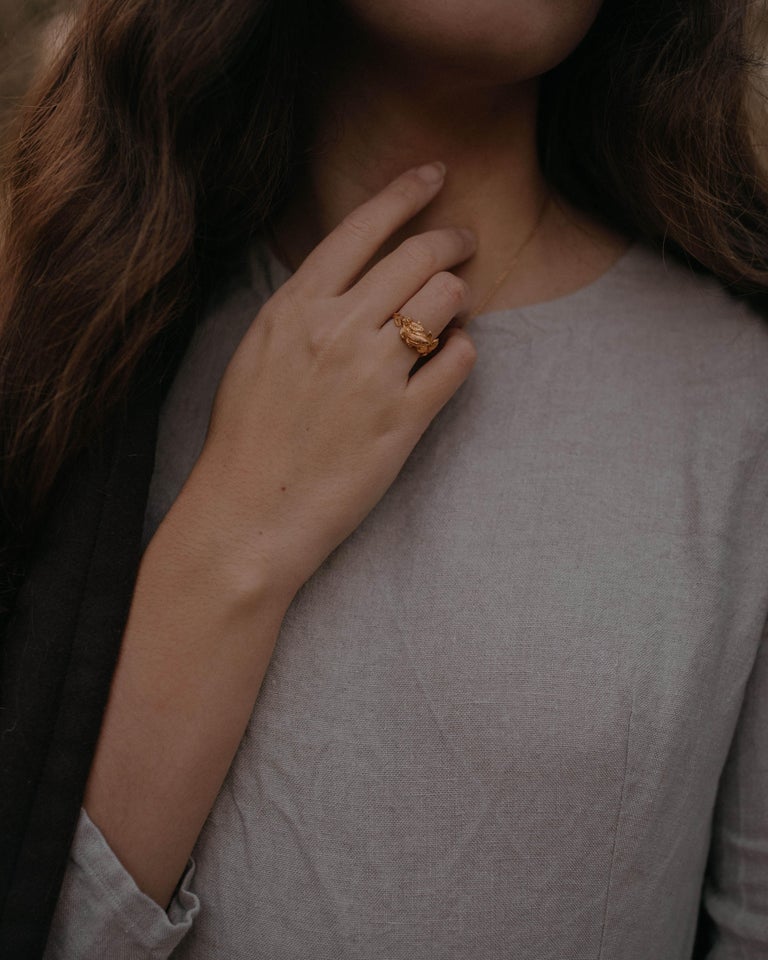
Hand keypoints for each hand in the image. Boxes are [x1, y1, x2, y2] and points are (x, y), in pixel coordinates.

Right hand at [180, 162, 477, 599]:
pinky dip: (464, 350)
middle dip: (451, 241)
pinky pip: (460, 361)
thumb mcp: (258, 351)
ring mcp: (373, 374)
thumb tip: (350, 281)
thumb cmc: (245, 437)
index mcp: (294, 306)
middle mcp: (337, 329)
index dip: (406, 191)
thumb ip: (302, 309)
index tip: (436, 174)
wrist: (249, 513)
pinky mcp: (402, 420)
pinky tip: (451, 357)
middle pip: (417, 256)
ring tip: (452, 308)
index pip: (361, 227)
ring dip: (458, 296)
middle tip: (464, 244)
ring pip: (445, 300)